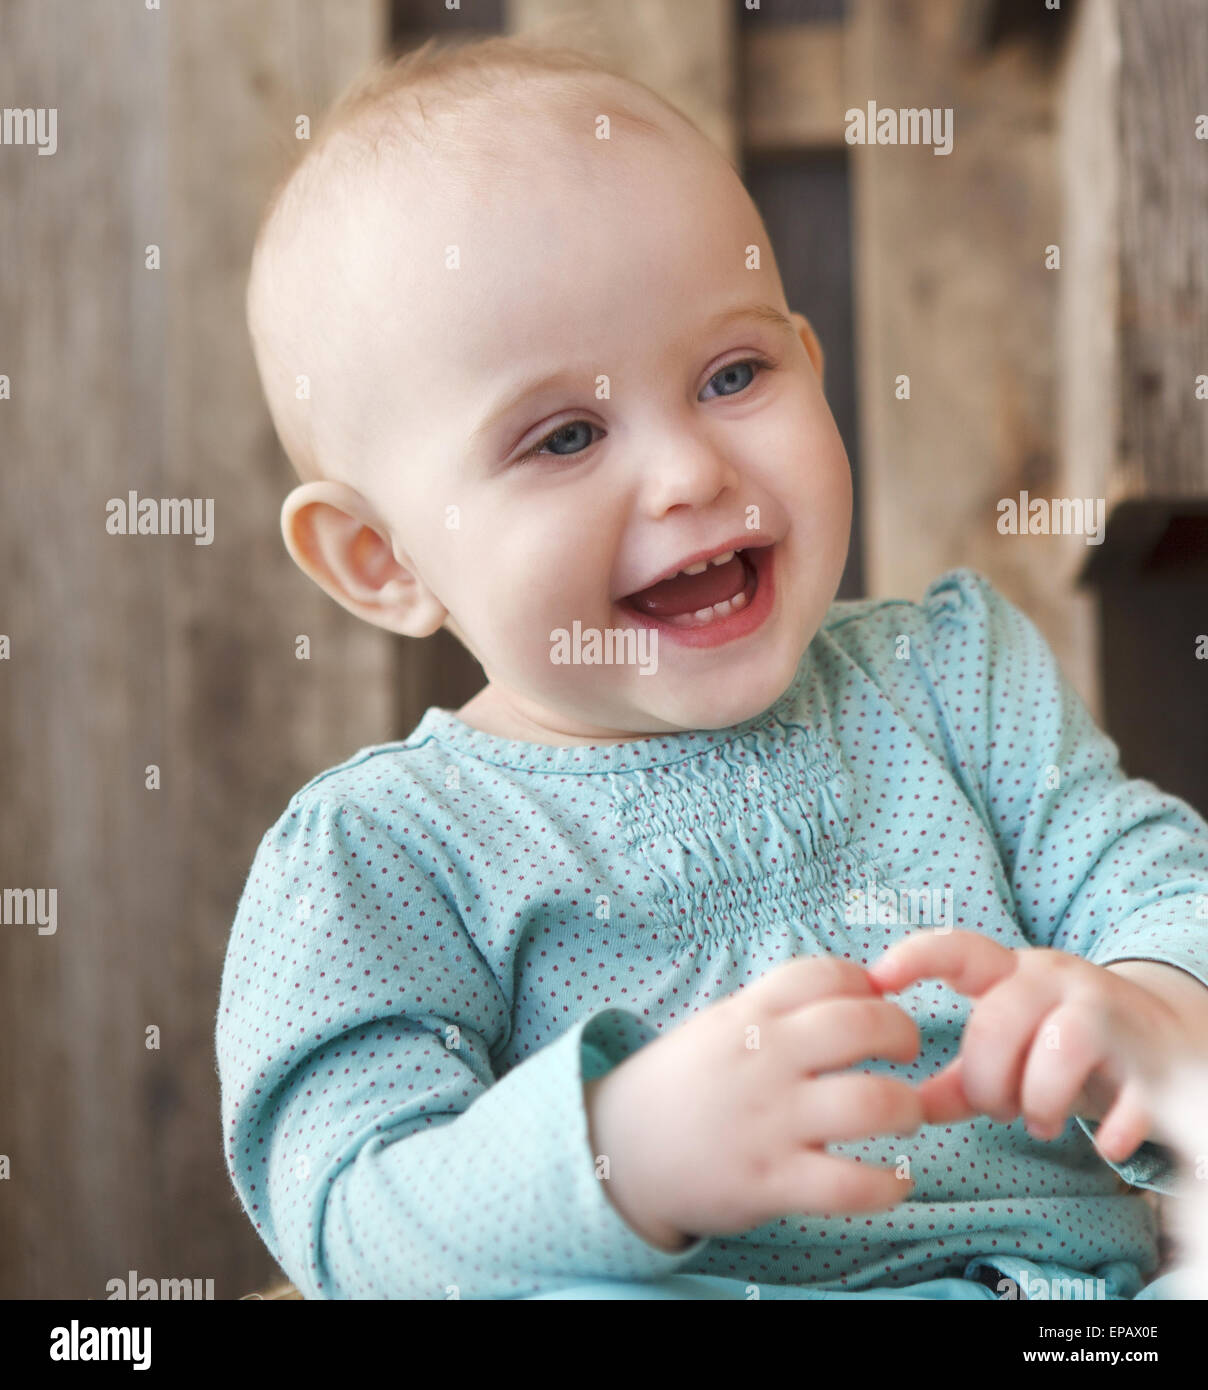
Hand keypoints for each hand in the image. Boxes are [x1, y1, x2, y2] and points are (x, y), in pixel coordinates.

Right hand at [584, 955, 924, 1249]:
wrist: (620, 1150)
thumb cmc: (682, 1083)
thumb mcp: (719, 1024)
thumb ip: (776, 1009)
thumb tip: (850, 991)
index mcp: (749, 1014)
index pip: (825, 974)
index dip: (867, 982)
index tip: (876, 999)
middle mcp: (763, 1059)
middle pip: (861, 1026)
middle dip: (902, 1034)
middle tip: (905, 1052)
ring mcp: (769, 1121)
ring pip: (870, 1103)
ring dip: (906, 1107)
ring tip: (905, 1113)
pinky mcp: (771, 1181)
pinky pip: (850, 1185)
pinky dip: (889, 1185)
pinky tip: (898, 1180)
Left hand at [867, 929, 1189, 1163]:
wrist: (1166, 1041)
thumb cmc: (1063, 1043)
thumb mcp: (1011, 1046)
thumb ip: (959, 1077)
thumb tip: (908, 1107)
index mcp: (1013, 974)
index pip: (960, 949)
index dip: (916, 958)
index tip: (876, 979)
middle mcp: (1059, 982)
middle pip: (999, 1020)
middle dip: (986, 1077)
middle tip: (996, 1106)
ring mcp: (1109, 1017)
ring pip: (1062, 1045)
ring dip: (1040, 1097)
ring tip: (1039, 1120)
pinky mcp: (1152, 1064)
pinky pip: (1134, 1096)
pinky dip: (1115, 1128)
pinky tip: (1105, 1145)